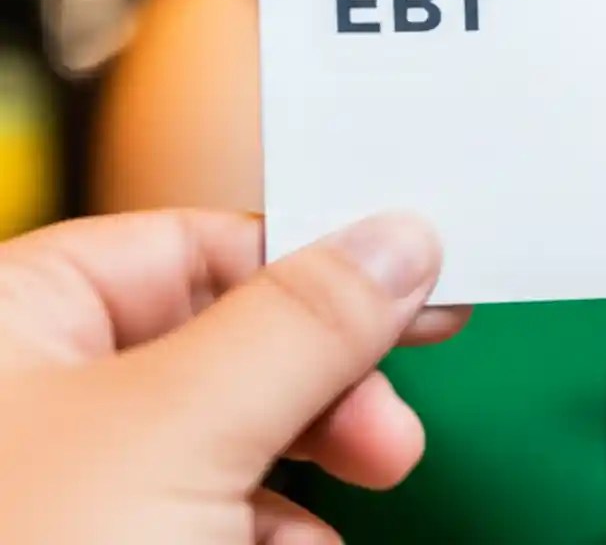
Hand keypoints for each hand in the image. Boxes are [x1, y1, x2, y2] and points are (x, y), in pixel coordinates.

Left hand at [0, 210, 469, 543]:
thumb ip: (300, 325)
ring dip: (301, 481)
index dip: (311, 264)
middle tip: (385, 431)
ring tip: (322, 530)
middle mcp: (42, 398)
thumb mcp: (179, 432)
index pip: (193, 246)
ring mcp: (79, 486)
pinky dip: (270, 538)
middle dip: (321, 393)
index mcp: (18, 321)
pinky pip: (219, 517)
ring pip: (235, 442)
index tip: (412, 287)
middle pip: (229, 347)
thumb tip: (394, 244)